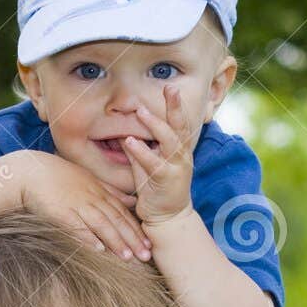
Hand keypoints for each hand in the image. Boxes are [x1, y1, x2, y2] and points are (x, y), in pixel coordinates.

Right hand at [14, 150, 150, 259]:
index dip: (137, 230)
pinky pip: (76, 226)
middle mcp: (91, 198)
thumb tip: (133, 200)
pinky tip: (98, 249)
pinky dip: (87, 237)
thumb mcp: (89, 179)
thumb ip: (112, 191)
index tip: (149, 244)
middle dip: (132, 239)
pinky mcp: (60, 211)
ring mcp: (76, 204)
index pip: (122, 213)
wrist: (31, 172)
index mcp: (99, 192)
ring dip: (115, 241)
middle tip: (146, 256)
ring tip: (128, 257)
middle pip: (116, 221)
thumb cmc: (60, 176)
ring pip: (100, 224)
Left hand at [121, 85, 196, 224]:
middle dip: (176, 107)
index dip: (176, 106)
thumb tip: (124, 132)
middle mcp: (181, 156)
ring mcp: (176, 168)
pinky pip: (154, 163)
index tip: (171, 88)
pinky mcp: (167, 181)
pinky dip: (141, 151)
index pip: (180, 123)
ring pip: (170, 141)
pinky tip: (130, 141)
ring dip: (156, 125)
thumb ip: (138, 149)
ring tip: (141, 111)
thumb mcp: (147, 165)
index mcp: (179, 150)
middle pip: (181, 127)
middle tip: (169, 88)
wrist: (167, 219)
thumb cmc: (157, 190)